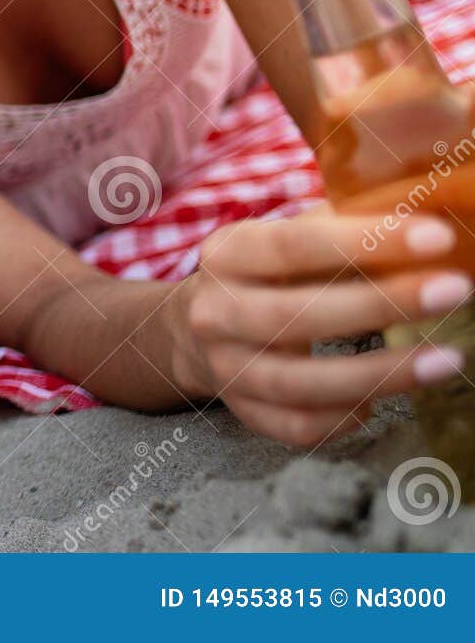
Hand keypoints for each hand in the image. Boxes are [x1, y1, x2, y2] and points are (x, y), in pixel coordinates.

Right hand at [177, 211, 471, 446]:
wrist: (198, 326)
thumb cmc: (266, 272)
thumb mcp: (286, 236)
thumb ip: (340, 228)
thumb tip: (426, 222)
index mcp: (226, 254)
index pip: (292, 245)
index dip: (364, 241)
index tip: (437, 237)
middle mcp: (214, 311)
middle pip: (293, 316)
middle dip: (380, 305)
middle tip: (455, 290)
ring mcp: (225, 366)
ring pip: (298, 383)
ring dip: (379, 374)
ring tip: (446, 359)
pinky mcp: (242, 410)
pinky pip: (298, 426)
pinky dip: (345, 418)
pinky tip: (380, 402)